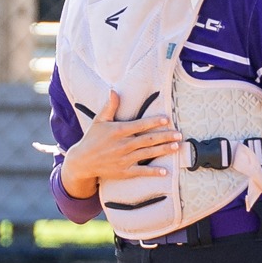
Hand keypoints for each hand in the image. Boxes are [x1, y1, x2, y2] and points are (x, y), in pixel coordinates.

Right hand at [59, 91, 183, 199]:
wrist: (82, 161)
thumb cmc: (92, 139)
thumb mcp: (99, 121)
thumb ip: (109, 106)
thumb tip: (113, 90)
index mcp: (118, 131)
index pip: (140, 125)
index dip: (154, 122)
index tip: (167, 119)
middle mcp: (123, 145)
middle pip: (148, 140)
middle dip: (165, 136)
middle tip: (179, 134)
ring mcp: (124, 159)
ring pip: (148, 154)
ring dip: (163, 150)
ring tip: (176, 147)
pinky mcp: (124, 171)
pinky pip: (141, 172)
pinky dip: (153, 172)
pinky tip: (165, 171)